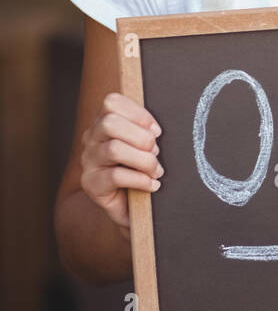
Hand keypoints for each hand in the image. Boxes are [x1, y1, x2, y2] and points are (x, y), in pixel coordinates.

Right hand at [80, 92, 162, 229]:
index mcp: (104, 123)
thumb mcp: (146, 147)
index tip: (157, 131)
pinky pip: (115, 176)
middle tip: (155, 153)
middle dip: (141, 137)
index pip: (112, 102)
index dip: (138, 114)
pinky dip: (140, 180)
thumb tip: (154, 131)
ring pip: (114, 149)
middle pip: (110, 123)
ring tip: (156, 171)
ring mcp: (88, 161)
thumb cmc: (142, 171)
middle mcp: (91, 139)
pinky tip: (152, 186)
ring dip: (143, 160)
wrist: (132, 208)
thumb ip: (147, 132)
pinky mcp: (91, 184)